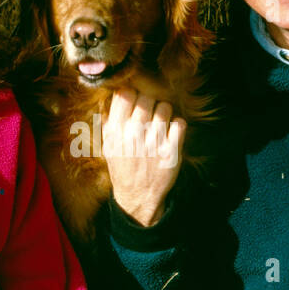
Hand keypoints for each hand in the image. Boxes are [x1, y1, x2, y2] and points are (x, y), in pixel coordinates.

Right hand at [102, 88, 185, 226]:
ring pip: (165, 107)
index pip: (125, 93)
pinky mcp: (171, 151)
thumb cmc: (123, 166)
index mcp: (115, 131)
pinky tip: (170, 132)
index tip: (134, 100)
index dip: (132, 93)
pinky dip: (177, 125)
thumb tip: (110, 95)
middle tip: (149, 111)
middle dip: (149, 101)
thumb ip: (108, 120)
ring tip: (160, 122)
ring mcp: (153, 142)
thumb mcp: (108, 146)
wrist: (138, 196)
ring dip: (164, 112)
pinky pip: (179, 123)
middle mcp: (133, 134)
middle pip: (146, 97)